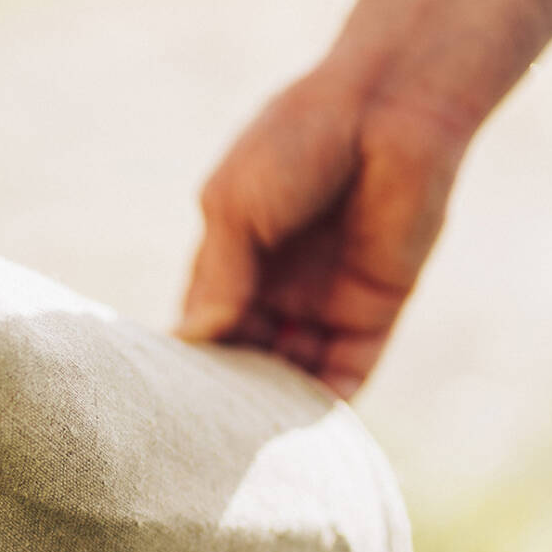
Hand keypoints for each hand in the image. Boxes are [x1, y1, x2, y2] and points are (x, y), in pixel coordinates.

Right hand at [178, 0, 551, 395]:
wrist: (390, 107)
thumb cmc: (298, 140)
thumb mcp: (235, 205)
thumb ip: (218, 276)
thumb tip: (195, 340)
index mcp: (234, 254)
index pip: (205, 324)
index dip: (188, 358)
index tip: (161, 397)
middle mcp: (277, 285)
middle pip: (246, 356)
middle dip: (227, 391)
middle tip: (198, 431)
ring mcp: (324, 301)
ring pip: (292, 372)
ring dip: (270, 405)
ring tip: (242, 443)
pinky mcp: (375, 311)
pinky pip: (344, 371)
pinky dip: (322, 404)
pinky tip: (293, 431)